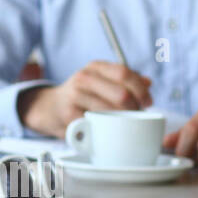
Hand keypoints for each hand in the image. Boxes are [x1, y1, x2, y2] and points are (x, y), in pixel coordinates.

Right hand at [20, 60, 153, 136]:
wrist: (49, 107)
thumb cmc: (81, 95)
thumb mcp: (100, 81)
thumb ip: (124, 80)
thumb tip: (148, 82)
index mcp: (95, 67)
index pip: (124, 74)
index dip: (141, 90)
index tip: (148, 102)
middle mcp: (83, 78)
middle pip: (121, 94)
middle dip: (135, 109)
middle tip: (137, 117)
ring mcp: (74, 95)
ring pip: (111, 111)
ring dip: (123, 121)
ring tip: (123, 124)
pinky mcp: (69, 115)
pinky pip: (97, 124)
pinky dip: (106, 129)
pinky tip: (106, 130)